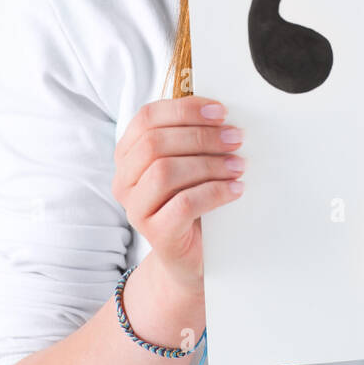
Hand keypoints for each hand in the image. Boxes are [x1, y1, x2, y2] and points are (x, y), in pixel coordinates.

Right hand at [111, 96, 244, 294]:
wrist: (190, 255)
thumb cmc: (191, 202)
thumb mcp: (188, 165)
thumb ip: (191, 139)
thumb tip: (222, 115)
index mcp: (128, 154)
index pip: (147, 118)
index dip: (184, 109)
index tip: (220, 110)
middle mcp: (125, 180)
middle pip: (155, 144)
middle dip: (201, 136)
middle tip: (236, 138)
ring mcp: (136, 208)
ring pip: (165, 172)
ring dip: (209, 164)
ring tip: (238, 165)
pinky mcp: (155, 233)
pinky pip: (183, 204)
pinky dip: (214, 192)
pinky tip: (235, 189)